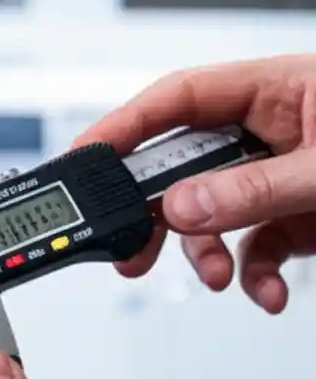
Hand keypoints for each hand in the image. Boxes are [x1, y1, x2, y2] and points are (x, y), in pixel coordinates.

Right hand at [74, 54, 315, 313]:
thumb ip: (258, 188)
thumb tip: (184, 206)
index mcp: (277, 89)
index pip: (180, 99)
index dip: (126, 125)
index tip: (85, 159)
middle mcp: (273, 129)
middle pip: (182, 165)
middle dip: (155, 211)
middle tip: (127, 242)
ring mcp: (281, 174)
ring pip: (211, 213)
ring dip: (205, 252)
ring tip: (216, 276)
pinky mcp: (297, 215)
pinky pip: (255, 246)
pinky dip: (253, 275)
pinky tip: (265, 290)